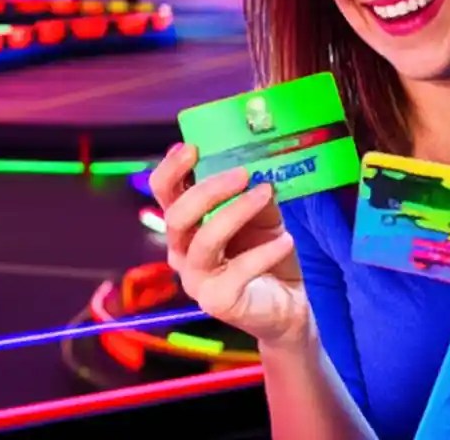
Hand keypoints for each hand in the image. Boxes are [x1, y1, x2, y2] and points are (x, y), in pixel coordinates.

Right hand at [148, 143, 308, 347]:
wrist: (286, 303)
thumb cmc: (265, 252)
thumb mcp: (261, 213)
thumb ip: (251, 190)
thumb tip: (256, 162)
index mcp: (185, 225)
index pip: (163, 193)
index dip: (171, 169)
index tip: (192, 147)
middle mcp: (181, 252)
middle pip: (176, 216)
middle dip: (208, 189)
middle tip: (242, 172)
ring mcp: (196, 280)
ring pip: (204, 241)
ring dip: (236, 212)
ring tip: (266, 193)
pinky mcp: (217, 302)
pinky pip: (238, 272)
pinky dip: (264, 252)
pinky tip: (286, 240)